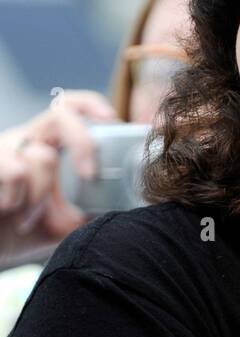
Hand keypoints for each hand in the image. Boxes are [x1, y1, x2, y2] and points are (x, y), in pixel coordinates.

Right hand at [0, 90, 116, 250]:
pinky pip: (16, 171)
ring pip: (41, 156)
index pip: (71, 108)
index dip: (91, 105)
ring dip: (40, 196)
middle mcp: (27, 139)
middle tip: (89, 174)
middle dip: (82, 142)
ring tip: (28, 217)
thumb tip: (130, 206)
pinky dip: (18, 198)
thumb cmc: (26, 231)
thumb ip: (94, 208)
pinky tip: (9, 209)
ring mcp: (5, 149)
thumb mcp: (68, 221)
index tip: (111, 120)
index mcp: (49, 145)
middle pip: (61, 116)